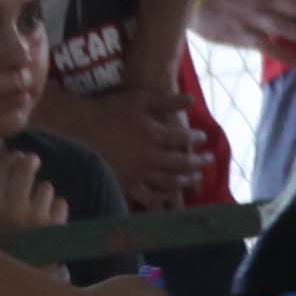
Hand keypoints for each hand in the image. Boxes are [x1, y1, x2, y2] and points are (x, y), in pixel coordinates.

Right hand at [0, 142, 61, 239]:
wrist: (16, 291)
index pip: (1, 166)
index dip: (8, 158)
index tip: (11, 155)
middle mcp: (14, 211)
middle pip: (26, 166)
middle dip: (28, 163)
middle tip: (30, 160)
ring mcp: (38, 219)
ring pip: (46, 187)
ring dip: (41, 193)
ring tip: (33, 206)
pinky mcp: (58, 230)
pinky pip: (61, 205)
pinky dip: (56, 209)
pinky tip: (48, 219)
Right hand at [101, 79, 215, 209]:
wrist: (86, 124)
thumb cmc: (116, 108)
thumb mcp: (142, 99)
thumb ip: (168, 101)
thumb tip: (192, 99)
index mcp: (152, 134)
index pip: (183, 138)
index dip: (196, 137)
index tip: (203, 137)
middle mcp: (147, 156)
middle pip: (181, 163)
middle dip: (199, 162)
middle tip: (209, 159)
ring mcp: (137, 172)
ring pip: (169, 181)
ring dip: (186, 180)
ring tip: (197, 176)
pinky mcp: (127, 182)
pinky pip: (149, 196)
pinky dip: (164, 196)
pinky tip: (174, 192)